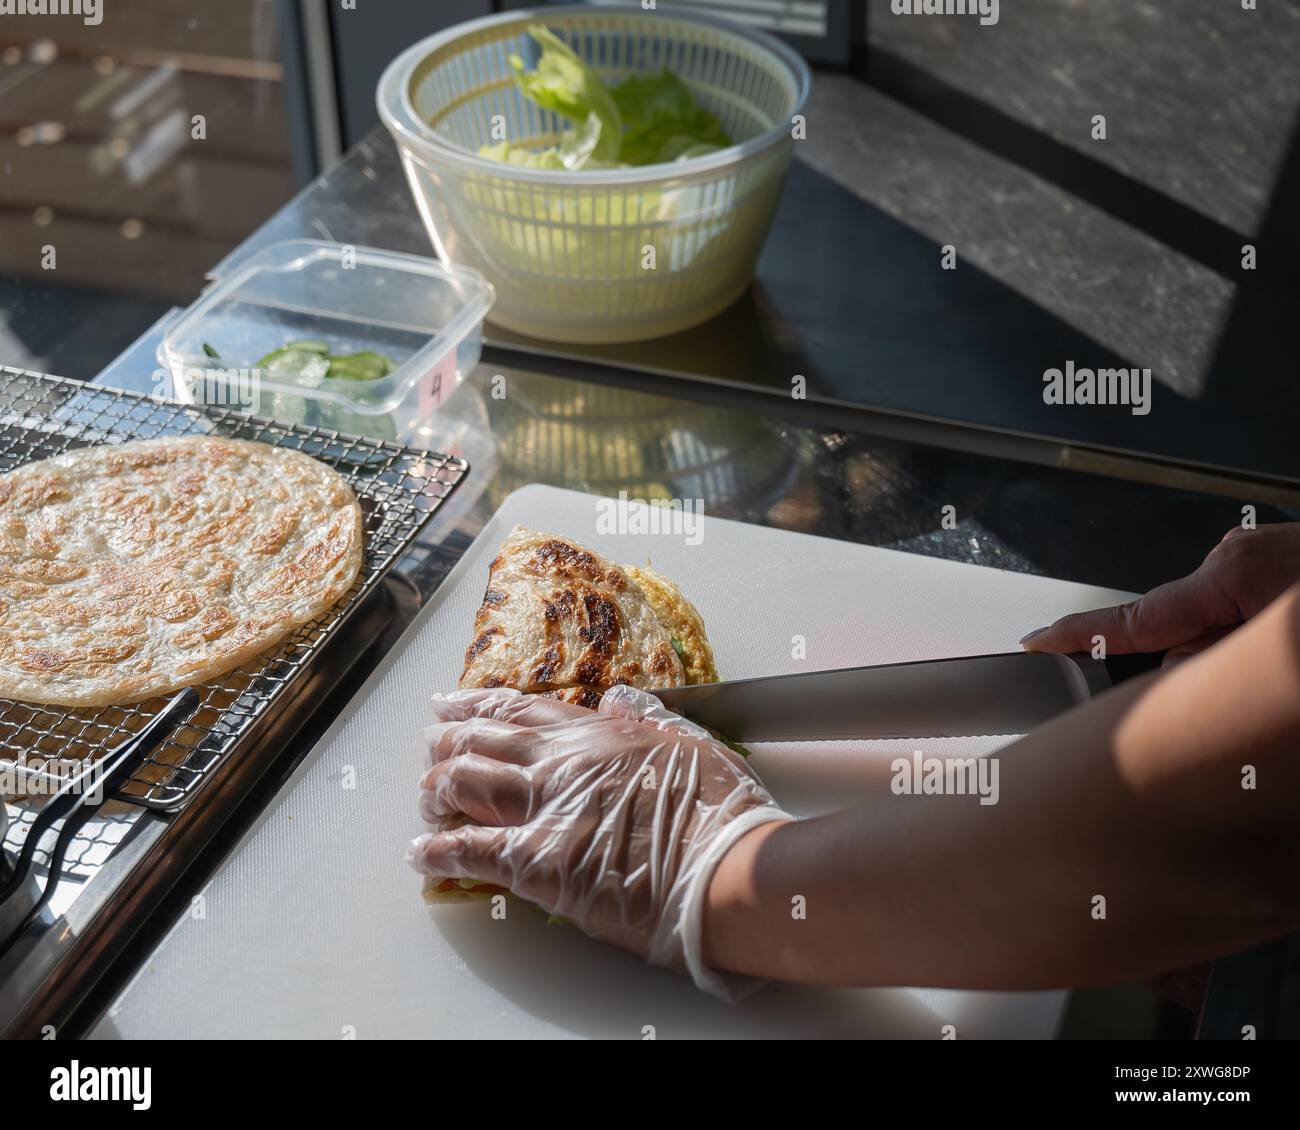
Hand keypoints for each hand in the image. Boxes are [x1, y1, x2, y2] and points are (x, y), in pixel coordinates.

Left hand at [407, 685, 790, 997]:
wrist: (726, 866)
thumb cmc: (720, 810)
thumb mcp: (692, 743)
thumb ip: (650, 718)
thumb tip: (619, 698)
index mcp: (595, 733)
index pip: (519, 710)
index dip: (475, 705)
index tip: (448, 703)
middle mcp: (558, 762)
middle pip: (479, 741)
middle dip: (444, 741)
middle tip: (427, 747)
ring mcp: (542, 811)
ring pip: (463, 784)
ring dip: (435, 788)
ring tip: (424, 796)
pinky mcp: (534, 864)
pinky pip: (469, 851)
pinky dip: (436, 852)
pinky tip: (419, 853)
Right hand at [1021, 522, 1299, 663]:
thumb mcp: (1276, 652)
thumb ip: (1213, 664)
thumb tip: (1170, 668)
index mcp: (1232, 573)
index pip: (1136, 616)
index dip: (1079, 634)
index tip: (1037, 642)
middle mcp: (1235, 557)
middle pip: (1178, 627)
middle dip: (1196, 657)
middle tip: (1239, 674)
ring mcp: (1253, 557)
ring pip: (1211, 622)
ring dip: (1231, 647)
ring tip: (1274, 660)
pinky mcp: (1270, 562)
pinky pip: (1237, 609)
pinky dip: (1248, 632)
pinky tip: (1277, 644)